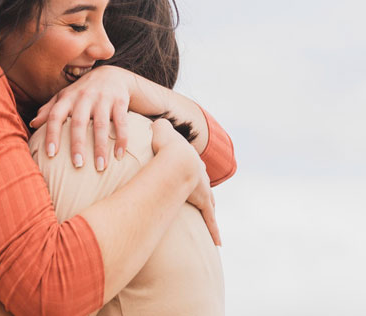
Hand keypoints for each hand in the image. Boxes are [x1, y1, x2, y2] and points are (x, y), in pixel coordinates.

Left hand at [30, 65, 133, 170]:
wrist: (112, 75)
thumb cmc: (83, 92)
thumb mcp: (64, 97)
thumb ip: (49, 110)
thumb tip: (32, 125)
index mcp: (67, 98)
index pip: (56, 116)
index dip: (52, 134)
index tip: (50, 154)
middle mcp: (84, 97)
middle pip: (79, 123)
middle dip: (78, 145)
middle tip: (78, 165)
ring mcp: (103, 99)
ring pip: (101, 125)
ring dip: (101, 147)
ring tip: (101, 167)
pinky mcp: (120, 102)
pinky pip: (121, 123)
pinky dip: (122, 140)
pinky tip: (119, 155)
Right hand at [151, 119, 220, 245]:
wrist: (176, 156)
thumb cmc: (163, 143)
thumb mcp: (157, 131)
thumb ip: (154, 128)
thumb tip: (147, 123)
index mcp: (189, 161)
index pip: (193, 171)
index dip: (192, 177)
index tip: (190, 184)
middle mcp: (200, 175)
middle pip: (204, 188)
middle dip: (205, 197)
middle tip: (206, 206)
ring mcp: (203, 188)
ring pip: (210, 205)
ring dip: (211, 216)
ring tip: (213, 230)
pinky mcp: (203, 201)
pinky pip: (210, 219)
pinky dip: (215, 230)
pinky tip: (218, 242)